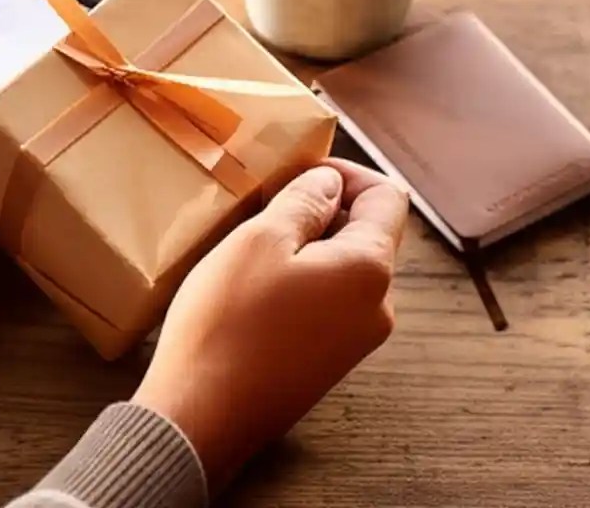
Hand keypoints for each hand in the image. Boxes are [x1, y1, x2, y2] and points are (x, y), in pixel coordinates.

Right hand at [132, 159, 407, 485]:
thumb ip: (303, 202)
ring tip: (252, 250)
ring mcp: (354, 343)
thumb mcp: (260, 240)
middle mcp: (377, 309)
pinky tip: (251, 292)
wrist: (201, 415)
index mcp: (370, 270)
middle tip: (266, 207)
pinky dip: (298, 285)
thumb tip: (329, 185)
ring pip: (341, 272)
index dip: (346, 173)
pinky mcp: (325, 366)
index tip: (299, 173)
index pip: (388, 197)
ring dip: (306, 249)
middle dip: (323, 211)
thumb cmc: (228, 322)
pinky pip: (324, 306)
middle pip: (367, 235)